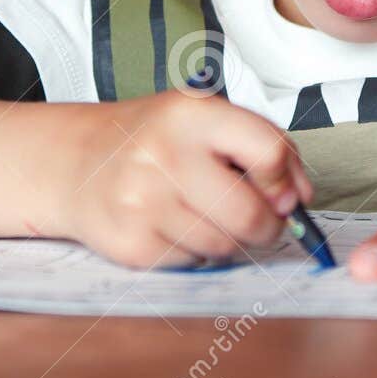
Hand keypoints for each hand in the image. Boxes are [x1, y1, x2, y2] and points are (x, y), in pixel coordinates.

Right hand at [59, 89, 313, 268]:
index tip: (284, 192)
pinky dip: (196, 253)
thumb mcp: (204, 118)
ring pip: (224, 246)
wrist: (75, 162)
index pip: (268, 151)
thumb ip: (262, 146)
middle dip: (268, 226)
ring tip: (208, 217)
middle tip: (259, 220)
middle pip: (250, 213)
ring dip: (230, 241)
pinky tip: (175, 227)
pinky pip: (193, 264)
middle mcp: (163, 154)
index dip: (286, 181)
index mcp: (191, 113)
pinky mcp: (130, 244)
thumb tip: (301, 197)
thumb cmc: (153, 139)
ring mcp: (142, 202)